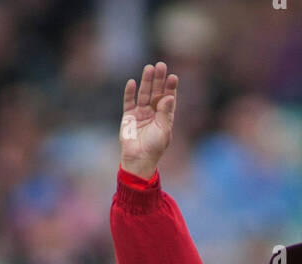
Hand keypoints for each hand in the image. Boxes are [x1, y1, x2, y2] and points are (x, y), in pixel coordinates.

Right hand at [120, 62, 177, 178]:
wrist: (139, 159)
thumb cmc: (154, 148)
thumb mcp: (163, 130)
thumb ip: (165, 113)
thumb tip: (168, 96)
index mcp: (165, 117)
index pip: (168, 98)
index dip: (170, 88)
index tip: (173, 77)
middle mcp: (153, 112)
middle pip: (156, 92)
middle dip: (158, 79)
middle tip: (161, 65)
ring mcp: (140, 113)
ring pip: (143, 93)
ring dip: (146, 81)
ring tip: (149, 68)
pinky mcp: (128, 116)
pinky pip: (128, 101)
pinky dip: (129, 92)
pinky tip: (132, 82)